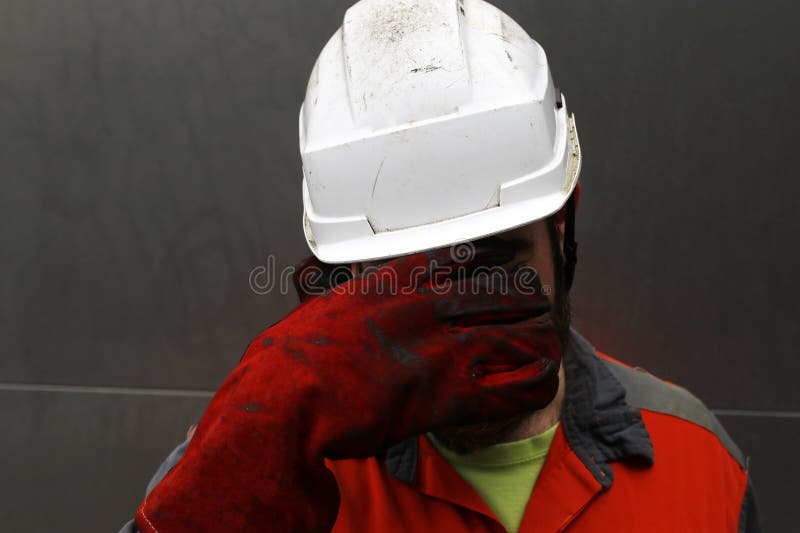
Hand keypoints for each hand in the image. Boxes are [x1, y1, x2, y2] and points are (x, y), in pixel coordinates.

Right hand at [138, 243, 561, 531]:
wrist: (289, 396)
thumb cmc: (289, 358)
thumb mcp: (312, 310)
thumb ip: (331, 297)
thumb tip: (319, 292)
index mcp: (391, 284)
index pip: (449, 259)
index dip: (477, 259)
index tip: (490, 259)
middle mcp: (426, 308)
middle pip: (494, 291)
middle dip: (520, 294)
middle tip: (534, 296)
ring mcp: (443, 348)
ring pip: (512, 332)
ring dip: (535, 335)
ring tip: (547, 336)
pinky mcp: (451, 394)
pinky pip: (509, 389)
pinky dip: (531, 386)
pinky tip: (543, 381)